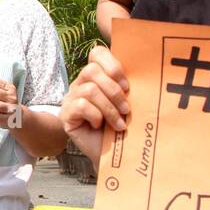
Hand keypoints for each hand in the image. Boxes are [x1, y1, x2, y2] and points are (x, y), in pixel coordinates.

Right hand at [59, 45, 130, 161]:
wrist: (115, 156)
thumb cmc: (123, 127)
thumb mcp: (128, 102)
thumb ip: (128, 85)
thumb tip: (143, 72)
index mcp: (97, 76)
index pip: (97, 53)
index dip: (113, 65)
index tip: (128, 85)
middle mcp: (81, 83)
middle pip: (91, 70)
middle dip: (114, 90)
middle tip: (127, 109)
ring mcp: (71, 98)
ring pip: (89, 90)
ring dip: (109, 108)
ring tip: (120, 123)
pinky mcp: (66, 114)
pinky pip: (81, 105)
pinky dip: (96, 116)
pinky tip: (100, 126)